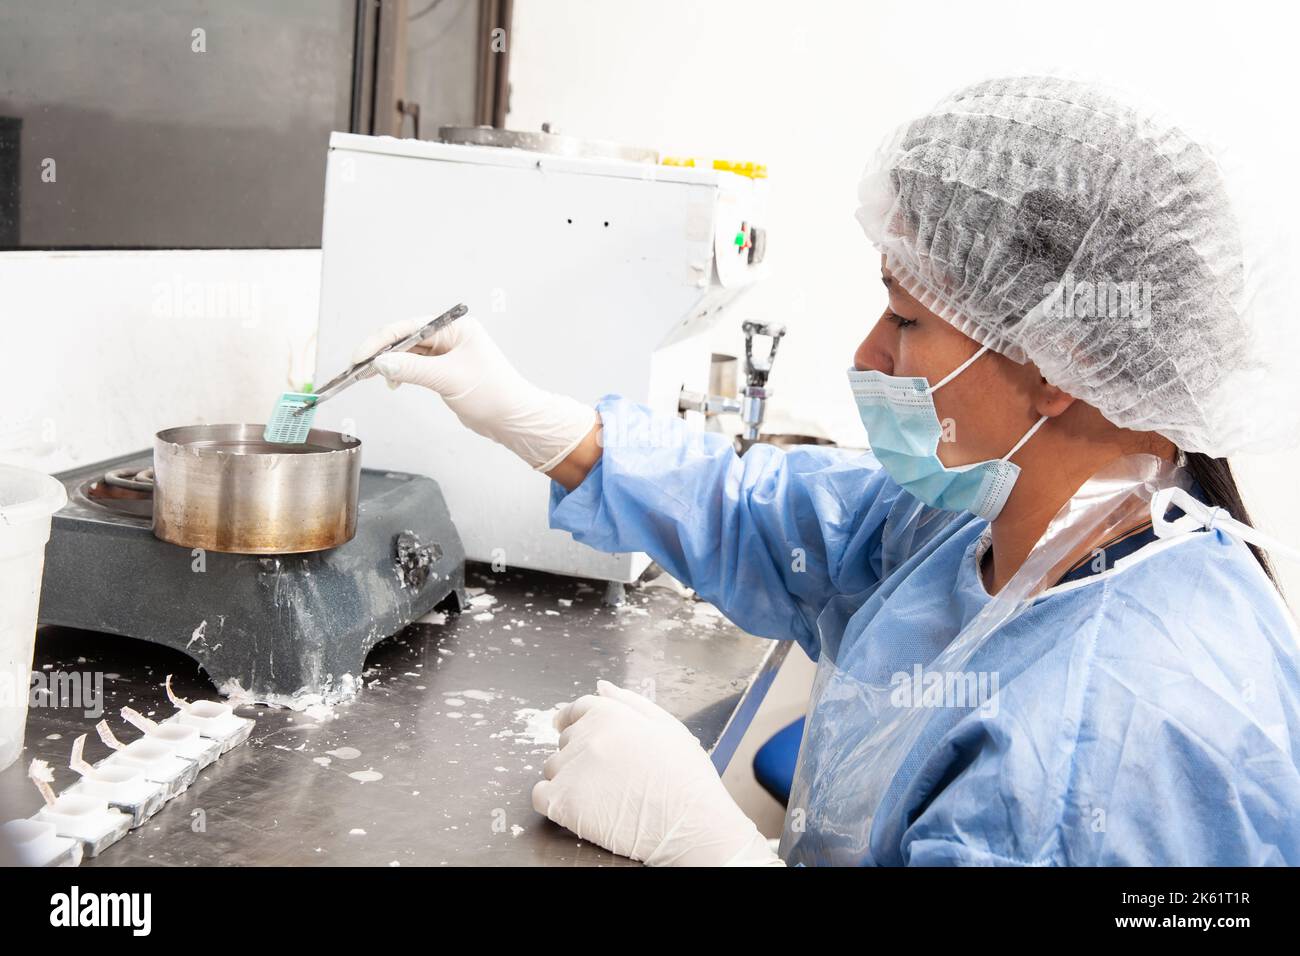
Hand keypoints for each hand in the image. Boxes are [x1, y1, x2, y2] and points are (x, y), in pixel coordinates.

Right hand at [352, 314, 596, 471]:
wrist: (513, 420)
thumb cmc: (495, 394)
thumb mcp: (449, 379)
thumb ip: (413, 369)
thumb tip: (382, 362)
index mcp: (455, 328)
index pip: (408, 328)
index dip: (380, 341)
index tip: (360, 356)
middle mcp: (450, 337)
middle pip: (404, 339)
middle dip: (381, 353)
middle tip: (357, 369)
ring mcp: (447, 354)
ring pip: (407, 354)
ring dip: (389, 365)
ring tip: (369, 377)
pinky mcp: (444, 372)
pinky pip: (414, 367)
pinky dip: (400, 374)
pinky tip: (391, 382)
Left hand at [532, 680, 782, 865]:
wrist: (693, 823)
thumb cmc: (687, 777)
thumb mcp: (667, 726)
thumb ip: (629, 702)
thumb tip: (600, 686)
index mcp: (609, 714)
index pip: (576, 710)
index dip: (575, 723)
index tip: (573, 733)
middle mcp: (586, 735)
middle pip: (566, 742)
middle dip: (581, 755)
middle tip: (609, 777)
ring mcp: (572, 769)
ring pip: (554, 769)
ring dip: (569, 780)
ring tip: (602, 796)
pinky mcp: (563, 802)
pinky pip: (541, 796)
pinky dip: (554, 802)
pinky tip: (579, 809)